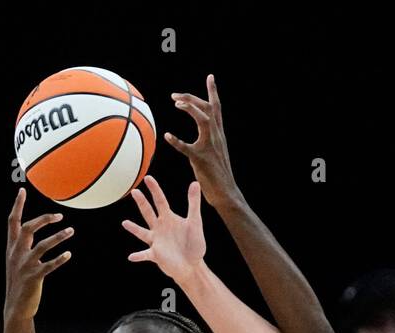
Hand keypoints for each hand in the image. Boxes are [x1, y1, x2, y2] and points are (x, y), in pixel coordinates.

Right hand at [4, 188, 72, 324]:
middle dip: (43, 219)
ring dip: (58, 237)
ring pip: (42, 245)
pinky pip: (48, 265)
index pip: (12, 222)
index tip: (22, 190)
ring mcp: (25, 265)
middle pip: (28, 228)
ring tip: (71, 230)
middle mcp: (17, 253)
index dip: (17, 206)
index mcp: (12, 248)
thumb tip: (30, 229)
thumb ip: (22, 245)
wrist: (16, 306)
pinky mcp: (33, 277)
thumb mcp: (16, 261)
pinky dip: (59, 259)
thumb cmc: (20, 282)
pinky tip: (69, 255)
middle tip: (60, 215)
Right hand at [123, 177, 205, 284]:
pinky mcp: (156, 255)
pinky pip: (145, 255)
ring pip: (142, 233)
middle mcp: (159, 228)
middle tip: (134, 191)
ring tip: (125, 223)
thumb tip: (195, 182)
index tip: (148, 178)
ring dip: (134, 229)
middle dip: (142, 202)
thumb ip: (194, 203)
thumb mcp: (195, 222)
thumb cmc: (194, 244)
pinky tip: (131, 257)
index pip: (160, 201)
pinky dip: (138, 256)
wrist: (192, 265)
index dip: (155, 189)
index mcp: (168, 218)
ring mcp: (156, 241)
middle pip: (148, 212)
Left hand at [166, 74, 240, 209]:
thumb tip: (204, 135)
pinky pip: (187, 148)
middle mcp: (217, 137)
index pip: (217, 108)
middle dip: (193, 98)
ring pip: (203, 120)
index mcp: (219, 135)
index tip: (210, 77)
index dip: (213, 91)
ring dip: (190, 109)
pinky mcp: (201, 160)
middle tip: (175, 96)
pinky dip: (177, 141)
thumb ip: (209, 141)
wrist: (227, 193)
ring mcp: (210, 147)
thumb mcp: (216, 153)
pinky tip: (168, 137)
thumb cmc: (218, 176)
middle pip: (208, 109)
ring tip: (176, 103)